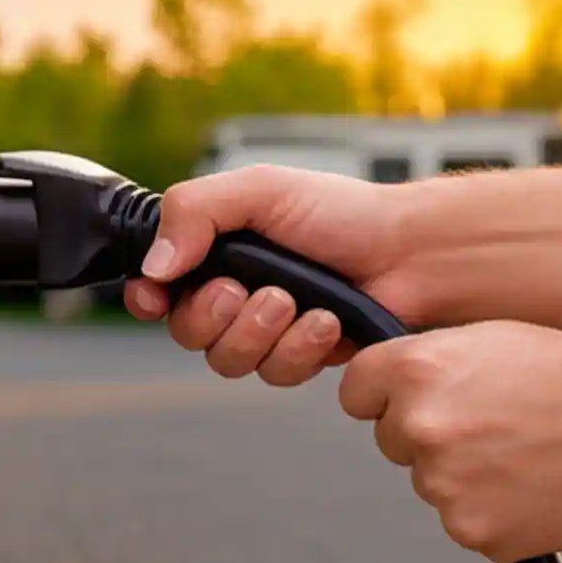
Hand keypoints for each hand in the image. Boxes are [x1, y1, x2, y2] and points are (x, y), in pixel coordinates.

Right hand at [124, 164, 425, 385]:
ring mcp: (268, 327)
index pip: (159, 283)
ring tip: (295, 302)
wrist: (412, 254)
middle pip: (187, 330)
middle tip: (245, 291)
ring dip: (259, 333)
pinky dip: (299, 349)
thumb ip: (195, 211)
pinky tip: (326, 324)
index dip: (149, 297)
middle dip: (215, 315)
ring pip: (227, 360)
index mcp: (218, 247)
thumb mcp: (260, 189)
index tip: (156, 298)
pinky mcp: (301, 356)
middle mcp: (237, 290)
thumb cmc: (344, 214)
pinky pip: (275, 373)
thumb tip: (154, 263)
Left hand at [339, 320, 561, 562]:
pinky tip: (526, 481)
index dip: (382, 393)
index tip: (404, 397)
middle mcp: (421, 426)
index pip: (355, 391)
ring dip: (461, 471)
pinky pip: (463, 518)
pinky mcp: (472, 530)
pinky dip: (489, 507)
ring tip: (518, 448)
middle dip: (426, 433)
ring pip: (429, 480)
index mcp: (418, 370)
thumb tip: (388, 378)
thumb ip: (427, 358)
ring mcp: (444, 485)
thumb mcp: (489, 338)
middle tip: (487, 422)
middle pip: (391, 438)